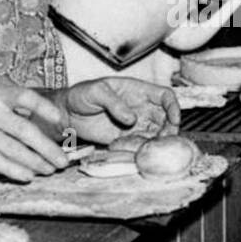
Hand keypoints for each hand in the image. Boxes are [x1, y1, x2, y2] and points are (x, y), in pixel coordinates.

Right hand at [0, 82, 70, 182]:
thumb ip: (14, 107)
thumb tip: (47, 123)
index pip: (25, 97)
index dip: (44, 108)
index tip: (60, 120)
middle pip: (25, 130)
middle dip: (47, 148)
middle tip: (63, 161)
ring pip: (14, 149)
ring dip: (35, 162)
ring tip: (49, 170)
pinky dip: (14, 170)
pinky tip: (28, 176)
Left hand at [59, 77, 181, 145]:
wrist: (66, 114)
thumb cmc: (80, 95)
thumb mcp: (96, 91)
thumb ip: (114, 103)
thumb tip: (132, 118)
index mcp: (138, 91)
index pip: (165, 96)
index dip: (173, 107)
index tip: (174, 119)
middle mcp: (141, 108)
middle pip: (166, 118)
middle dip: (168, 129)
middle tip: (162, 139)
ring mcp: (135, 125)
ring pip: (156, 134)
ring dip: (155, 142)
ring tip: (147, 147)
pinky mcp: (126, 139)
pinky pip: (140, 145)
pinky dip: (140, 149)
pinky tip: (131, 150)